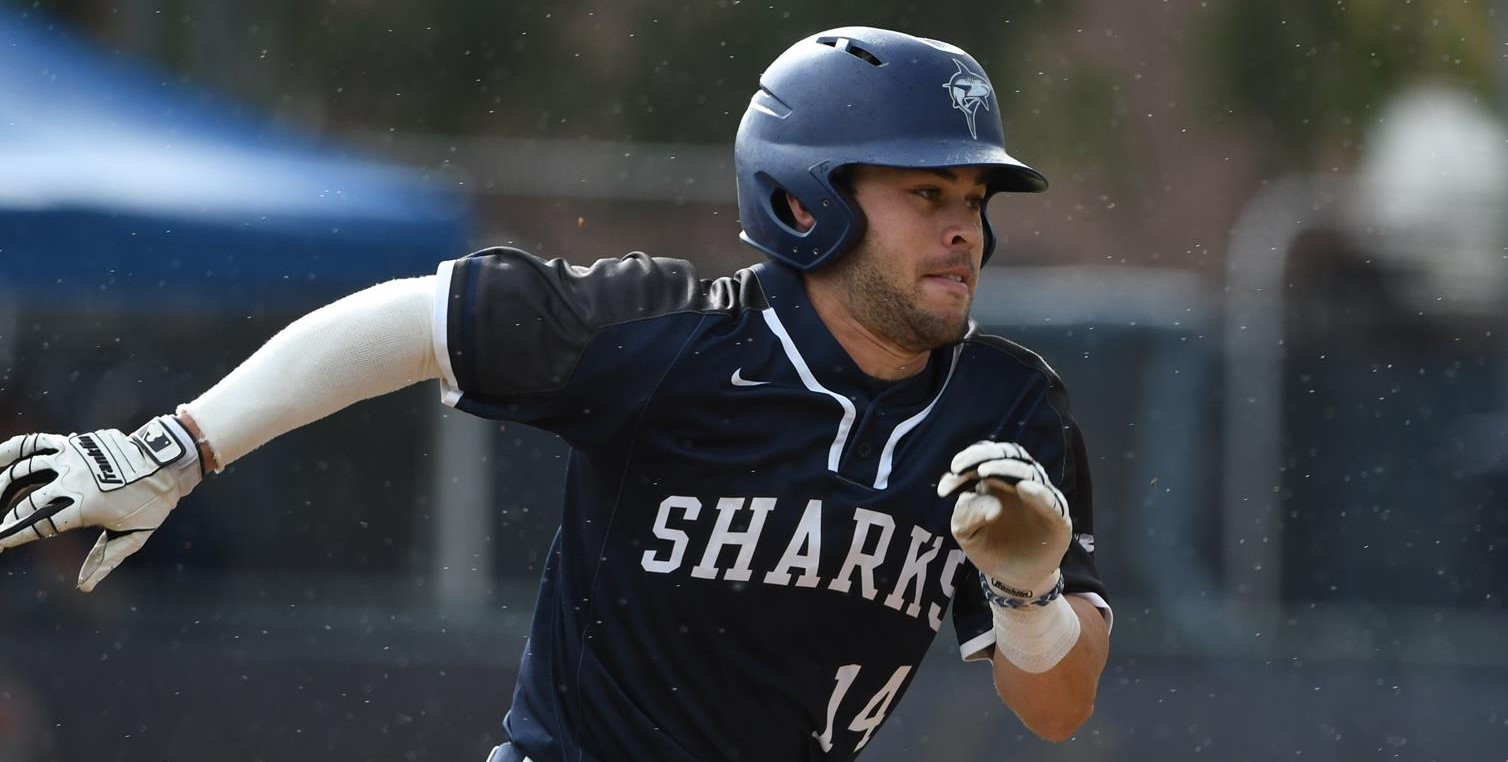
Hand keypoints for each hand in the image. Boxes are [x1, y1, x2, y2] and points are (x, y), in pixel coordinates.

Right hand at [0, 416, 201, 590]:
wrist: (167, 461)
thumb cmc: (152, 502)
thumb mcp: (134, 535)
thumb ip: (106, 559)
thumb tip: (84, 586)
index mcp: (85, 505)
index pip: (39, 525)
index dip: (13, 536)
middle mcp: (73, 480)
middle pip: (26, 502)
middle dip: (3, 520)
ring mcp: (70, 458)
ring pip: (22, 470)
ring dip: (1, 485)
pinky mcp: (72, 443)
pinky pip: (35, 443)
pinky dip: (11, 450)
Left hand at [937, 441, 1070, 601]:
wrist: (1014, 578)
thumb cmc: (991, 548)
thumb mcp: (967, 534)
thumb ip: (964, 514)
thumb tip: (979, 495)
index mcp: (997, 482)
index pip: (988, 457)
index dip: (971, 458)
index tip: (954, 471)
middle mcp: (1020, 484)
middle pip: (1010, 456)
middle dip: (987, 456)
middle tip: (968, 467)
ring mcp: (1041, 499)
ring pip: (1029, 472)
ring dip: (1007, 468)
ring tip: (985, 472)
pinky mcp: (1058, 519)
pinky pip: (1052, 502)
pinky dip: (1039, 493)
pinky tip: (1023, 488)